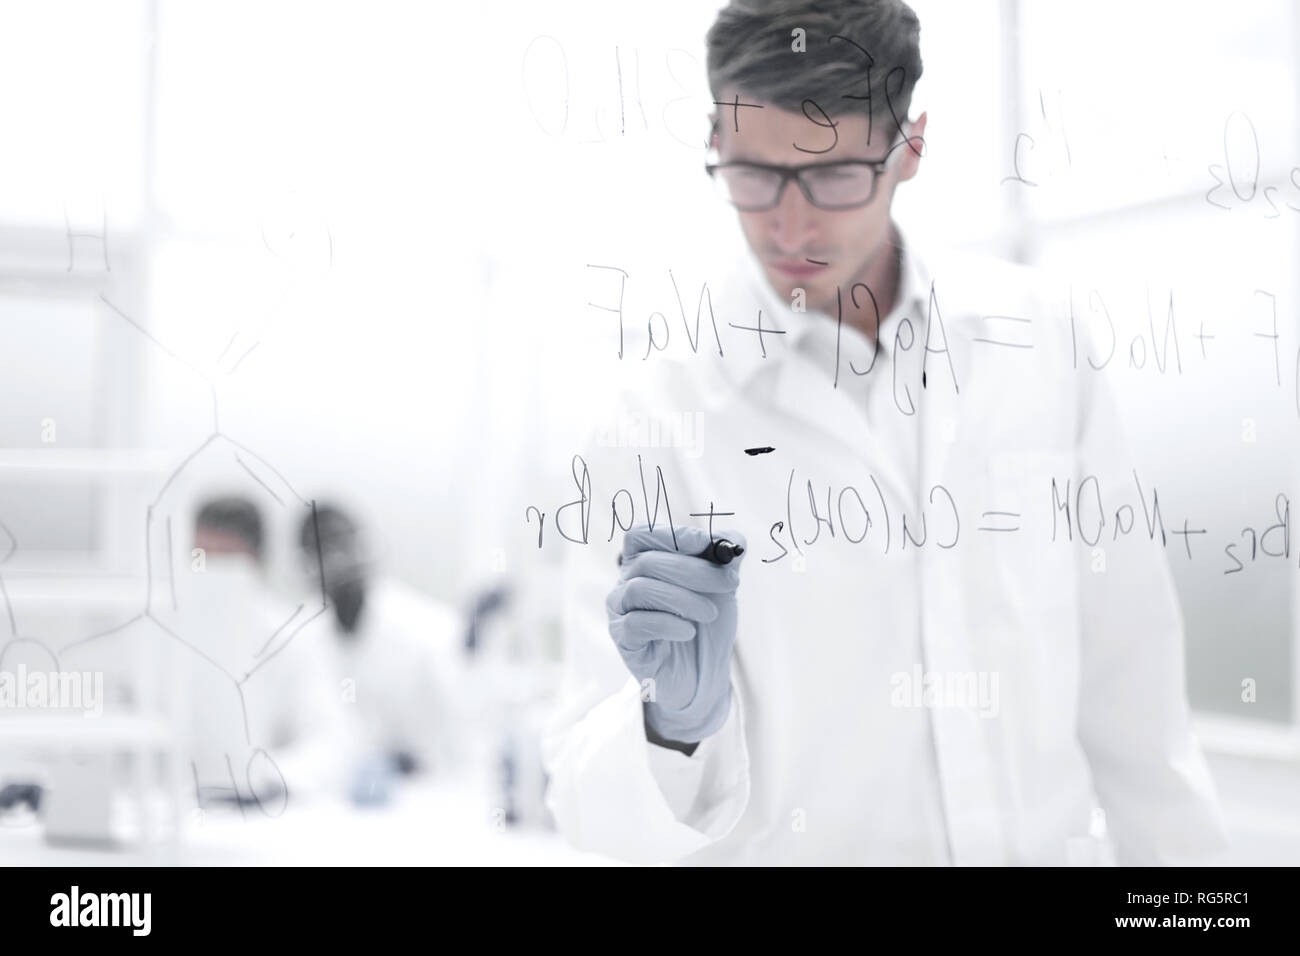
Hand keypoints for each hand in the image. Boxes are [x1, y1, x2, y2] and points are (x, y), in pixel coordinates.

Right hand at [606, 524, 745, 743]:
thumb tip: (734, 540)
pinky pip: (636, 623)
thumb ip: (726, 560)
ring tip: (710, 613)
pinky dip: (667, 623)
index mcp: (645, 560)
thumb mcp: (722, 588)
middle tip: (730, 584)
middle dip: (693, 570)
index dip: (671, 534)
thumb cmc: (706, 624)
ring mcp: (621, 610)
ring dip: (682, 598)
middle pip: (647, 561)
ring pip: (640, 589)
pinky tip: (689, 631)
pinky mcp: (623, 639)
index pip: (641, 534)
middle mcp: (627, 581)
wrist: (703, 674)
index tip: (705, 543)